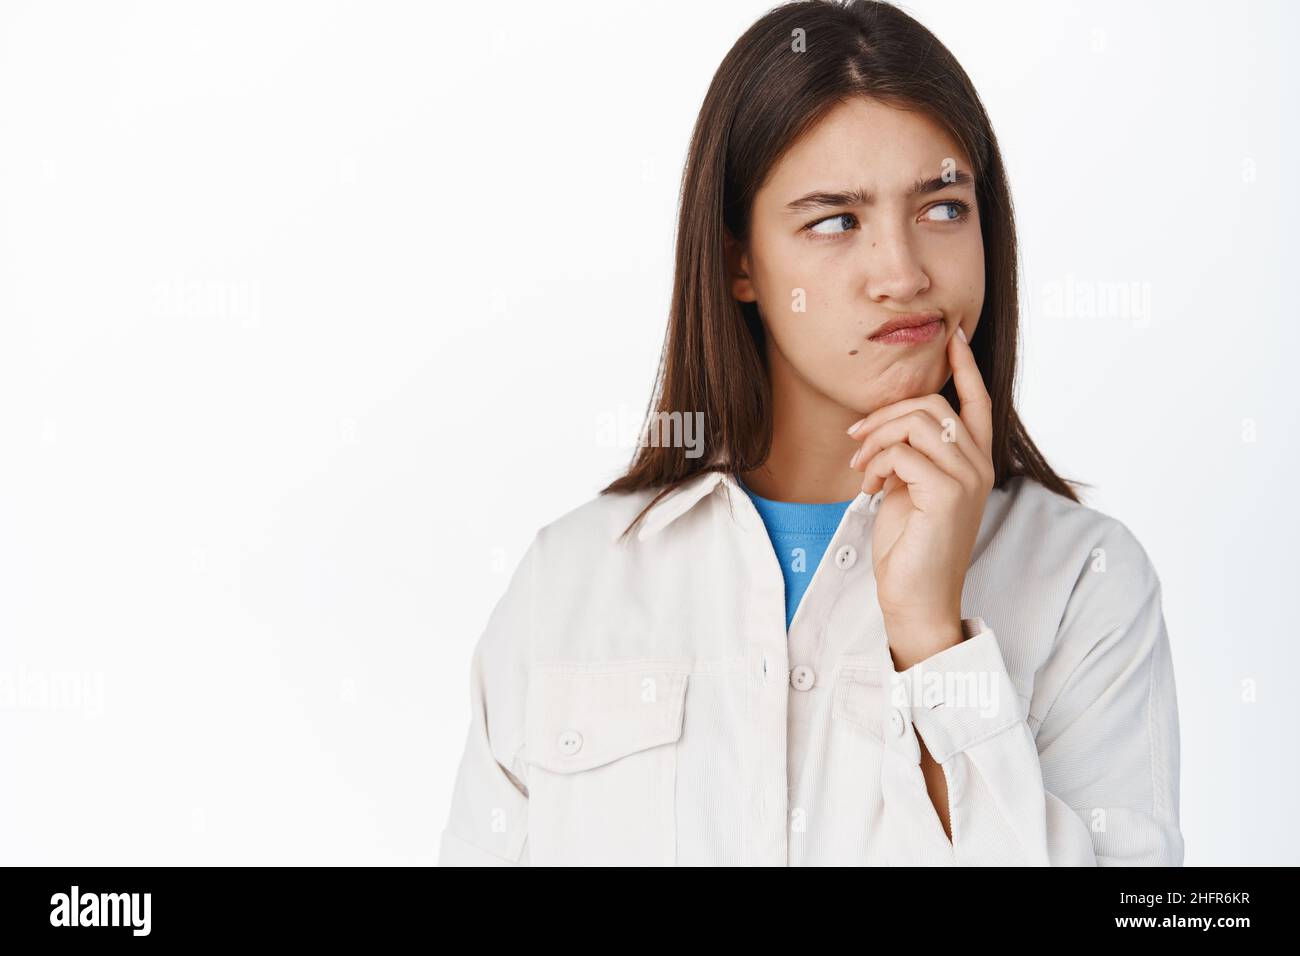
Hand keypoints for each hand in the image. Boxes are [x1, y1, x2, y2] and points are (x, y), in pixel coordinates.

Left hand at [845, 325, 994, 669]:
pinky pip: (904, 452)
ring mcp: (969, 479)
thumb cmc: (910, 546)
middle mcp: (981, 466)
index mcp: (976, 463)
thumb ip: (914, 454)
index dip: (965, 366)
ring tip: (861, 469)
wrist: (916, 598)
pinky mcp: (949, 494)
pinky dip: (877, 464)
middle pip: (935, 406)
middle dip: (886, 414)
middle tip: (856, 440)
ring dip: (877, 439)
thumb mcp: (911, 489)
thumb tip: (890, 425)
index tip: (951, 336)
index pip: (978, 402)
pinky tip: (869, 489)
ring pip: (919, 422)